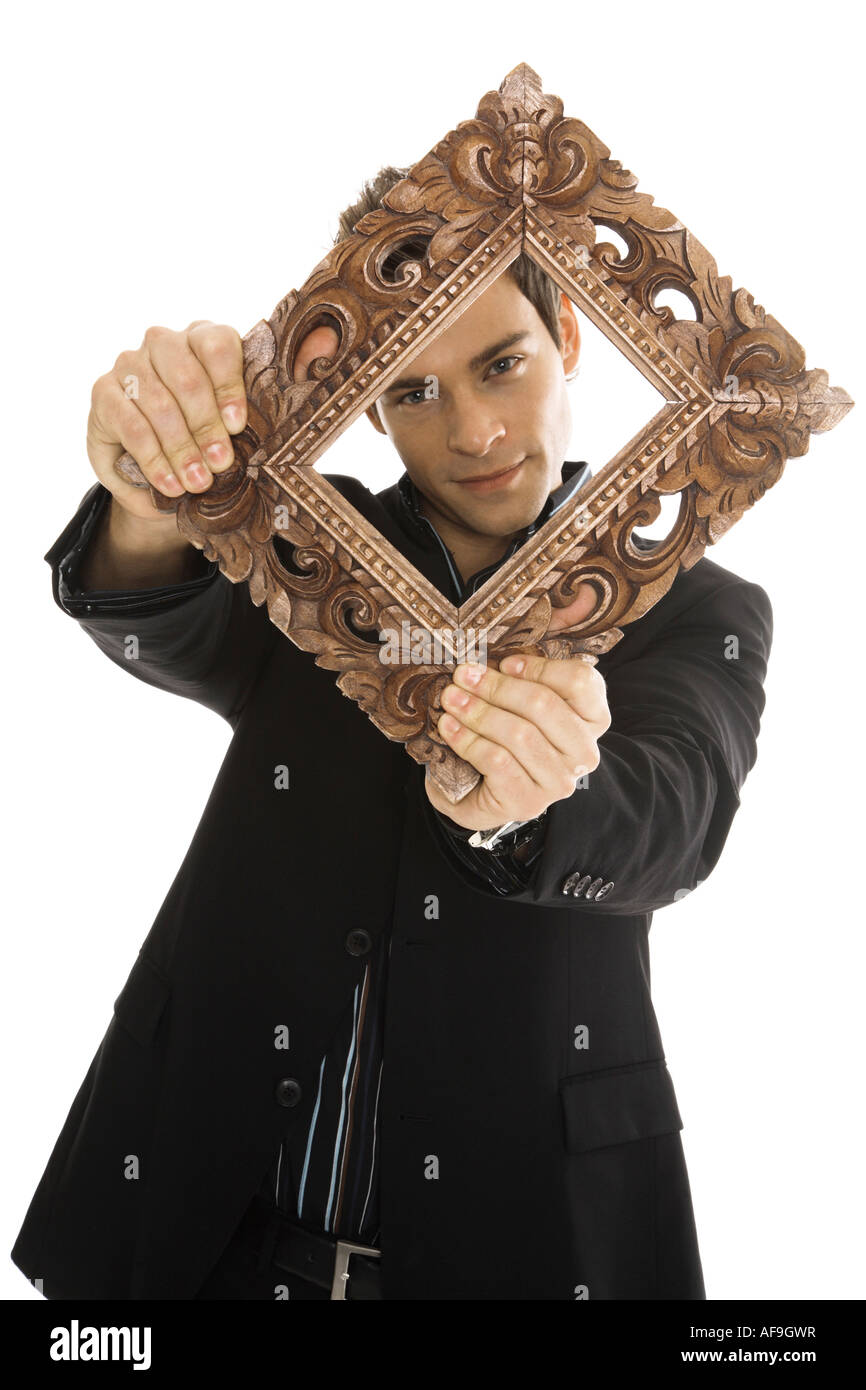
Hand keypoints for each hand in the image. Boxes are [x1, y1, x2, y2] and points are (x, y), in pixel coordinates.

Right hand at [86, 321, 338, 522]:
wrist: (159, 469)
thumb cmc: (210, 439)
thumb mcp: (243, 425)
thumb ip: (280, 392)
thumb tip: (327, 344)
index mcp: (205, 338)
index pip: (217, 343)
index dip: (229, 386)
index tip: (239, 426)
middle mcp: (165, 342)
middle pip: (186, 376)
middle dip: (205, 427)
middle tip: (222, 465)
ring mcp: (130, 363)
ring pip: (158, 401)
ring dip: (180, 448)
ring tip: (197, 484)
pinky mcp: (104, 392)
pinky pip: (130, 423)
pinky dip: (152, 458)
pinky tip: (169, 483)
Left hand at [424, 651, 610, 830]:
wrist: (483, 795)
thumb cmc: (505, 740)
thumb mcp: (520, 705)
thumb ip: (519, 680)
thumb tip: (485, 660)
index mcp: (592, 719)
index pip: (580, 681)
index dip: (540, 667)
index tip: (504, 663)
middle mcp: (584, 753)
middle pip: (544, 705)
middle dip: (497, 687)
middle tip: (463, 676)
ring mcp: (559, 781)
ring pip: (519, 734)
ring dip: (478, 712)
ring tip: (451, 698)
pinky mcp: (528, 802)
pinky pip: (497, 760)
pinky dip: (468, 740)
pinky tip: (449, 727)